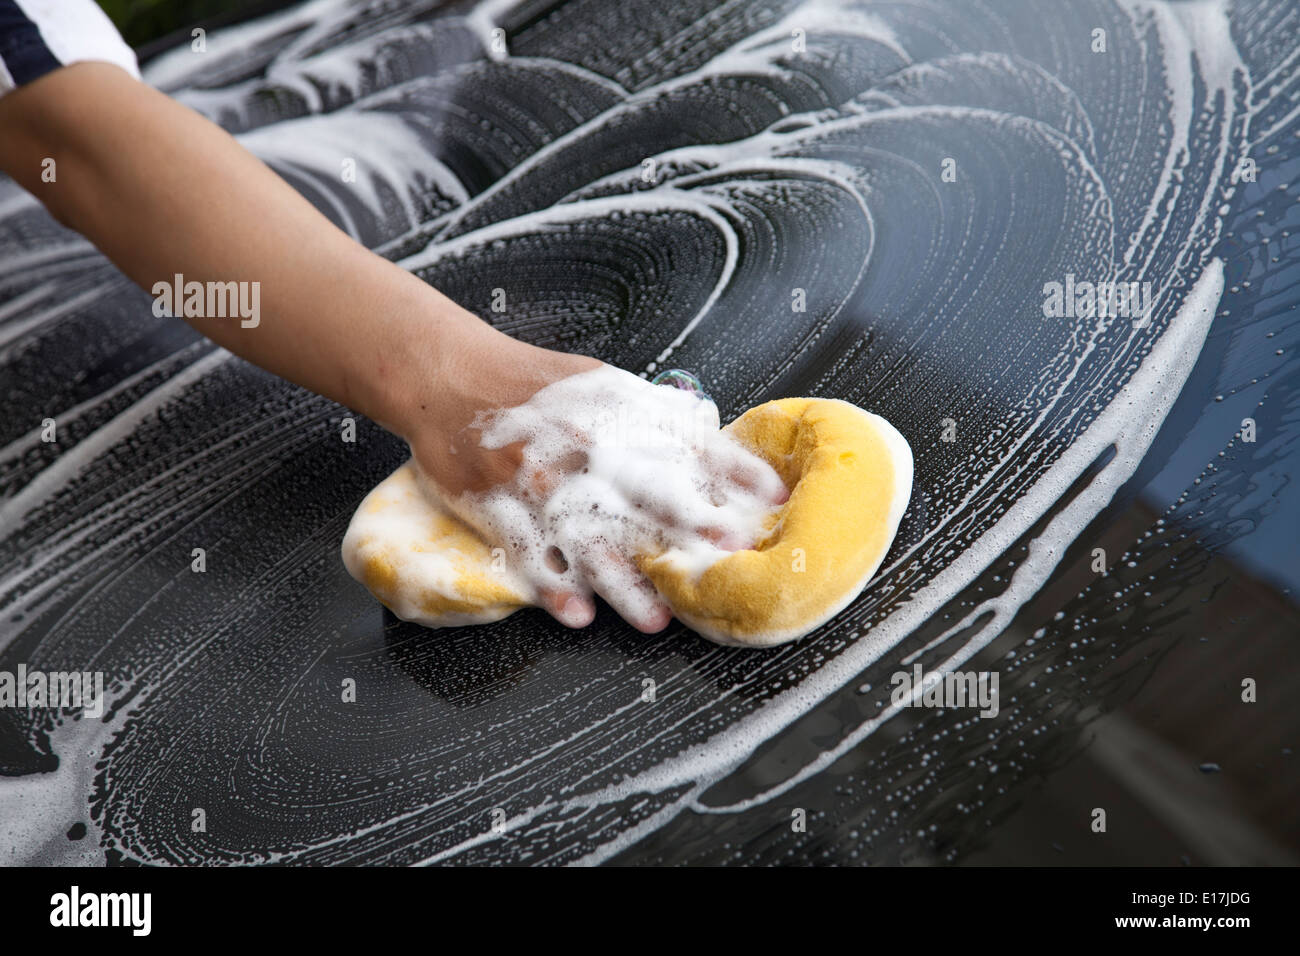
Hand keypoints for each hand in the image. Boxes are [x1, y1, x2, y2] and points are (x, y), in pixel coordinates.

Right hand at [398, 332, 787, 632]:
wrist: (450, 377)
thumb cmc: (533, 385)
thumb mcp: (603, 385)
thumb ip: (657, 414)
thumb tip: (713, 432)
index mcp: (613, 418)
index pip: (684, 445)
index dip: (730, 471)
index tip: (770, 497)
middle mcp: (580, 451)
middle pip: (642, 496)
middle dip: (687, 528)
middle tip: (725, 557)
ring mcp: (538, 483)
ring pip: (588, 542)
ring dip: (624, 585)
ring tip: (655, 620)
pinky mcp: (498, 508)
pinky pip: (528, 555)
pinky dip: (553, 586)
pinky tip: (578, 613)